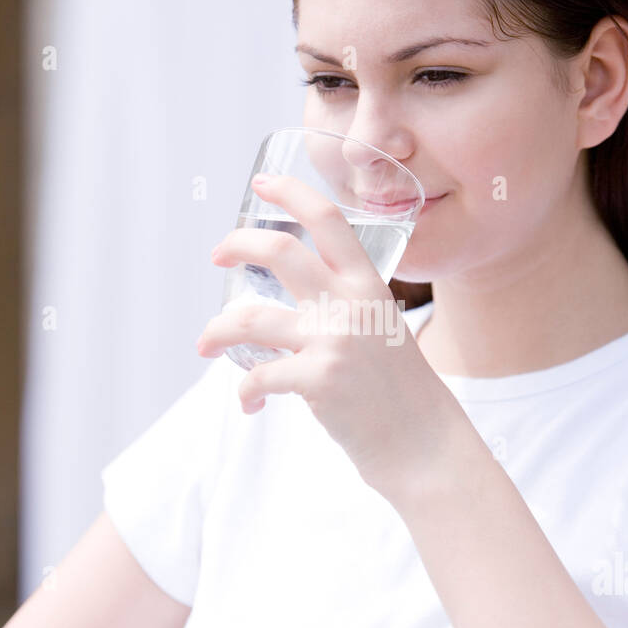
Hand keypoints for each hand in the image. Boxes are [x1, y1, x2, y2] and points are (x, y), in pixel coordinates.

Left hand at [197, 173, 470, 499]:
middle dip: (236, 245)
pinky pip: (258, 376)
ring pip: (251, 318)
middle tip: (217, 256)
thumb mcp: (383, 329)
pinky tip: (249, 403)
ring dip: (215, 331)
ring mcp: (334, 341)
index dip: (290, 193)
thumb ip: (347, 306)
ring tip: (204, 344)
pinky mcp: (319, 380)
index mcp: (368, 284)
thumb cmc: (399, 390)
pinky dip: (245, 392)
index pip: (329, 220)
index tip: (262, 184)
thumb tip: (297, 300)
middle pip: (280, 251)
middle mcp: (351, 304)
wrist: (423, 442)